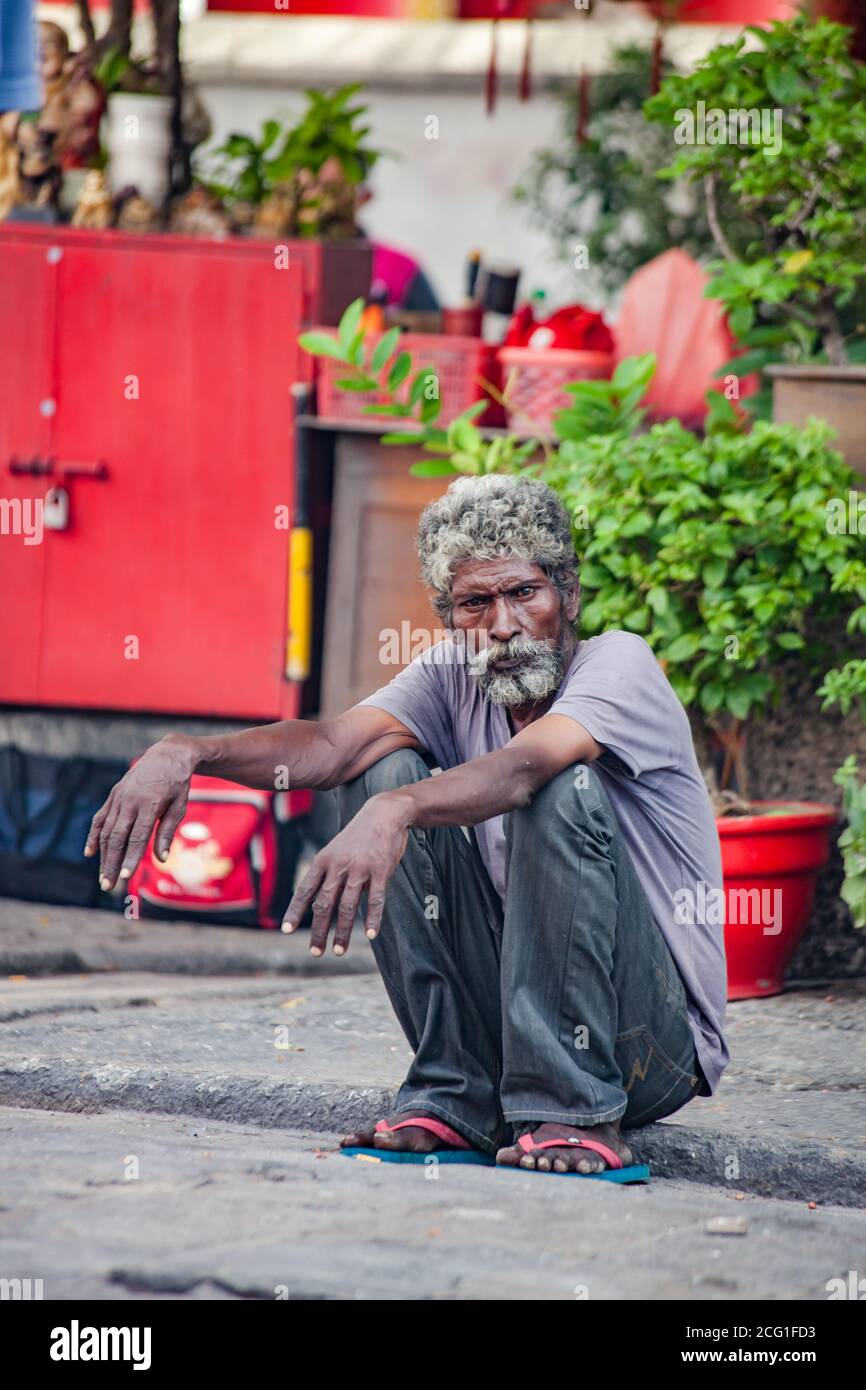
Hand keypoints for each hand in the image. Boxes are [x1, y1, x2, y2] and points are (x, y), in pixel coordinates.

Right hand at [84, 736, 197, 889]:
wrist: (168, 754)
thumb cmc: (178, 784)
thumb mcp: (180, 806)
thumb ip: (167, 832)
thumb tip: (161, 859)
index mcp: (150, 803)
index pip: (138, 836)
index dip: (130, 857)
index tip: (125, 877)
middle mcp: (130, 800)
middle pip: (117, 837)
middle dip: (111, 863)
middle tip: (108, 886)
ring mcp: (119, 797)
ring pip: (106, 830)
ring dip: (102, 855)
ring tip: (103, 877)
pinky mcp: (113, 795)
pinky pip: (100, 818)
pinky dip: (93, 835)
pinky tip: (89, 853)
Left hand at [282, 794, 409, 954]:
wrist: (384, 813)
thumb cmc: (358, 836)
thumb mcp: (336, 850)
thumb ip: (330, 876)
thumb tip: (324, 905)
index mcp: (323, 861)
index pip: (305, 890)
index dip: (295, 911)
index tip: (286, 930)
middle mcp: (338, 866)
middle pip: (324, 904)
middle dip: (318, 931)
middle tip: (316, 952)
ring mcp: (360, 869)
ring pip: (347, 906)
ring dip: (342, 932)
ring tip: (338, 951)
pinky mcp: (380, 871)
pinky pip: (375, 899)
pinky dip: (372, 919)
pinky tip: (370, 935)